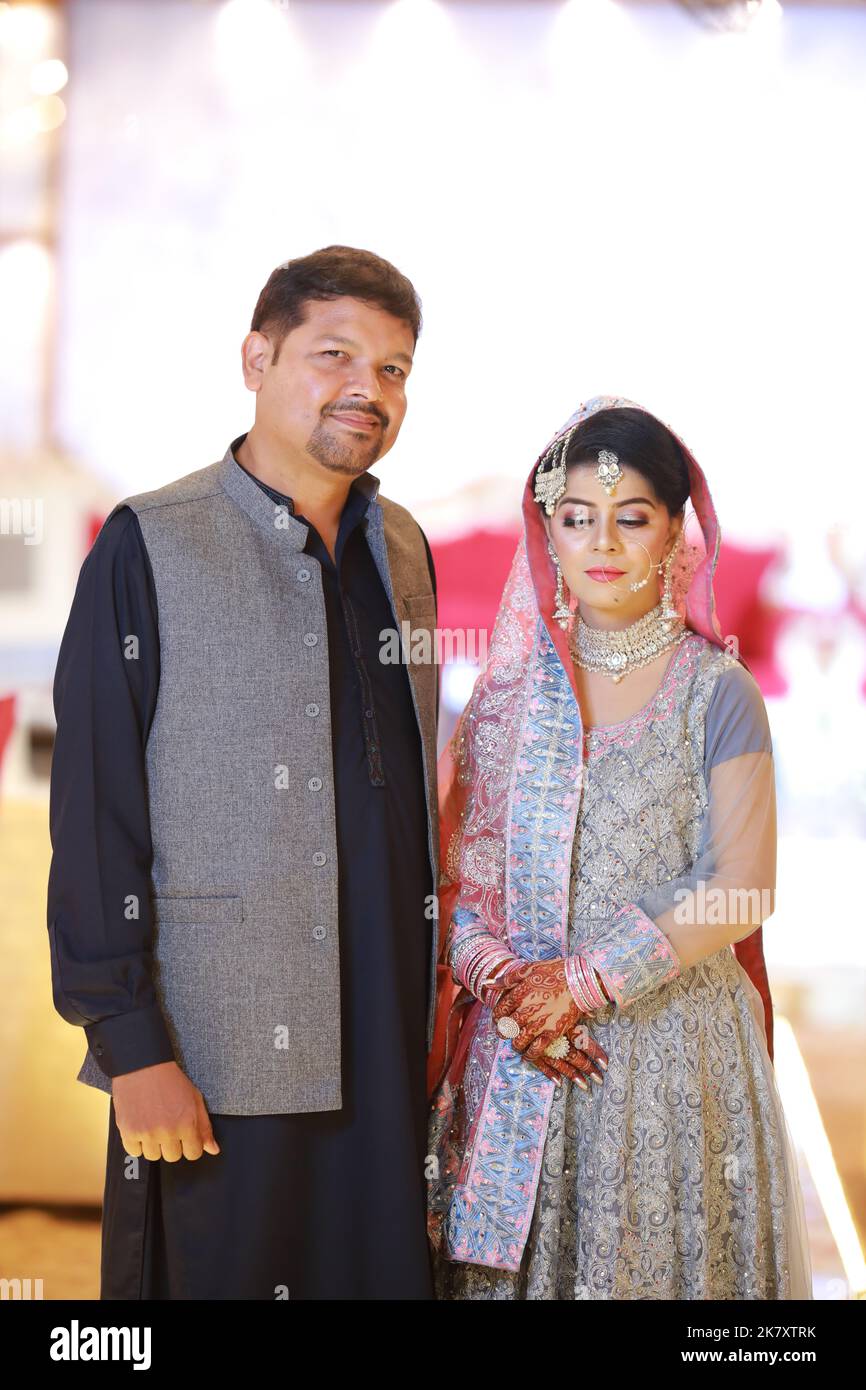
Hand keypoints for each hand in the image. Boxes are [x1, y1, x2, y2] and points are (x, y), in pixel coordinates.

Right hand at [111, 1060, 220, 1160]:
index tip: (185, 1137)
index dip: (190, 1145)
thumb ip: (204, 1127)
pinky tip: (141, 1126)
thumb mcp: (195, 1099)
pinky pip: (134, 1151)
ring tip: (153, 1124)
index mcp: (186, 1124)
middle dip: (172, 1144)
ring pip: (153, 1156)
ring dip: (154, 1144)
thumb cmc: (169, 1080)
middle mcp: (167, 1132)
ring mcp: (147, 1134)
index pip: (194, 1154)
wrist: (143, 1066)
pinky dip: (137, 1142)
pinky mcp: (128, 1132)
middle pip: (173, 1157)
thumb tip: (212, 1149)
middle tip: (168, 1126)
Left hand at [492, 960, 608, 1087]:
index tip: (500, 1019)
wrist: (580, 981)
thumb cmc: (555, 972)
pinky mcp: (552, 1032)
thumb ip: (506, 979)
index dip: (497, 1018)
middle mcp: (526, 1010)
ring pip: (518, 1042)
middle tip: (508, 1032)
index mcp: (518, 994)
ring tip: (518, 1042)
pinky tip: (529, 1054)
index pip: (499, 1012)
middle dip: (504, 1032)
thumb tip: (486, 984)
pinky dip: (530, 1055)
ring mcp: (538, 1023)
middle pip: (506, 1029)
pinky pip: (536, 1050)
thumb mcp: (529, 969)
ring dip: (516, 1044)